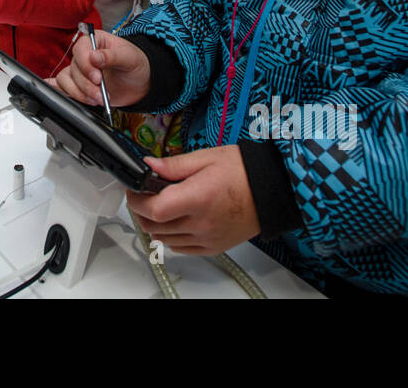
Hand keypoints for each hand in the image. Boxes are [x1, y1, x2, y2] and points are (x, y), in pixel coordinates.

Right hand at [48, 29, 149, 107]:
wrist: (140, 82)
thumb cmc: (136, 64)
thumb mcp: (130, 57)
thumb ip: (112, 56)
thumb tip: (94, 57)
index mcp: (95, 41)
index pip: (80, 49)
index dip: (86, 65)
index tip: (98, 78)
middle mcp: (84, 55)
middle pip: (73, 69)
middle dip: (86, 85)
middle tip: (101, 95)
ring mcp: (80, 71)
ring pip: (65, 80)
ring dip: (80, 94)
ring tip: (97, 100)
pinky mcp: (78, 85)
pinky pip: (63, 87)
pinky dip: (62, 92)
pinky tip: (64, 96)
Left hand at [126, 146, 260, 255]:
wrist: (271, 190)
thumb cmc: (243, 171)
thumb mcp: (206, 158)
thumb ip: (174, 165)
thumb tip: (149, 165)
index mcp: (198, 198)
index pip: (154, 209)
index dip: (137, 201)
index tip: (135, 191)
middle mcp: (201, 223)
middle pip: (154, 227)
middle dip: (141, 211)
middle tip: (143, 196)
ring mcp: (207, 238)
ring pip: (164, 240)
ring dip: (154, 225)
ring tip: (159, 207)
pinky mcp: (213, 247)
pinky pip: (181, 249)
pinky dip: (171, 237)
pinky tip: (175, 222)